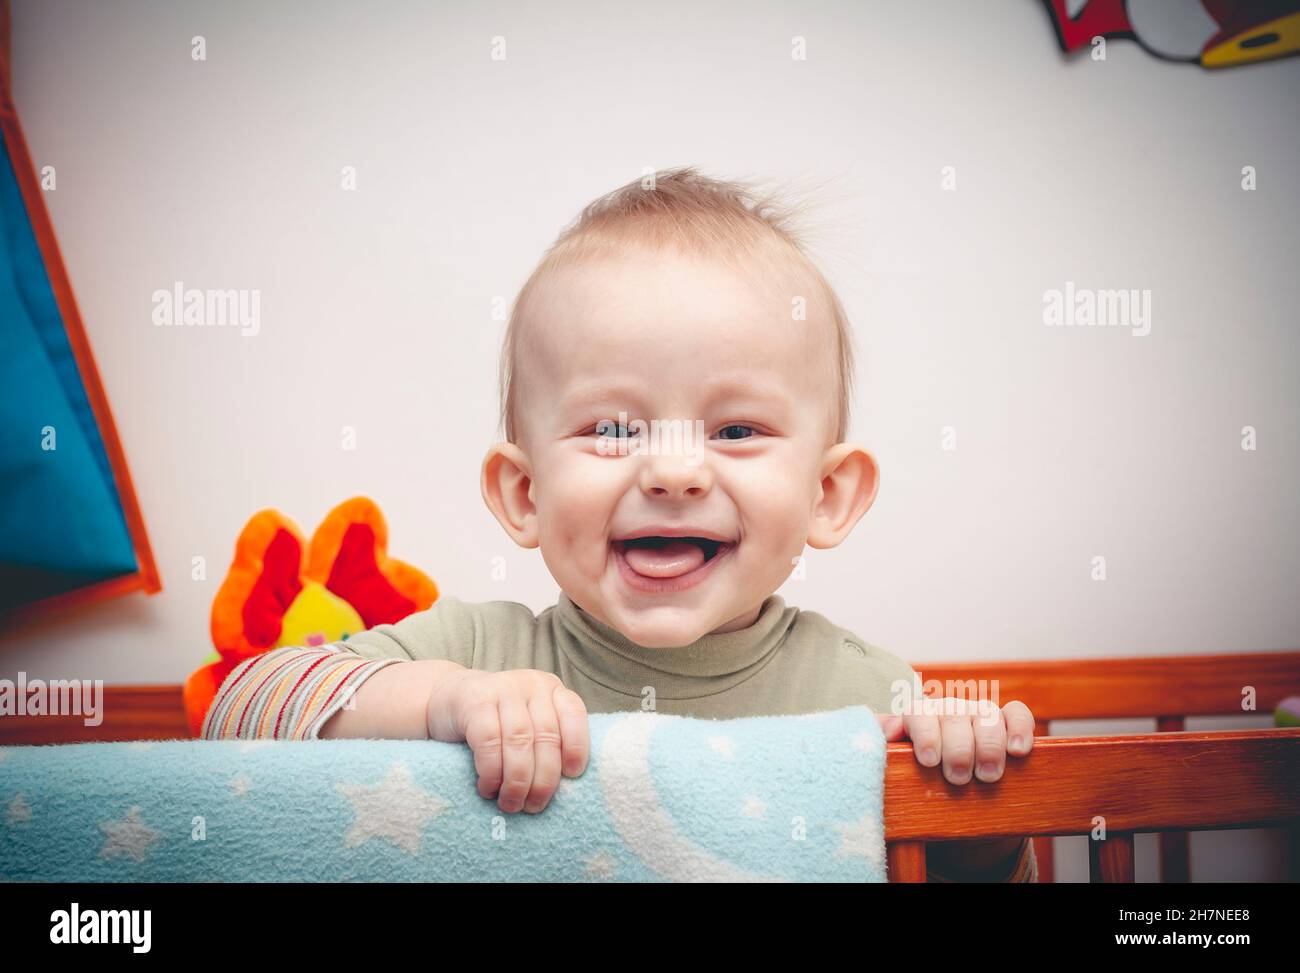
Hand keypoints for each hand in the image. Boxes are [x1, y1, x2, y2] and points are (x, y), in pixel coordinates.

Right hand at [426, 668, 589, 813]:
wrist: (446, 698)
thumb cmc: (496, 721)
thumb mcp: (527, 721)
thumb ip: (547, 741)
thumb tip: (567, 788)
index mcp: (551, 689)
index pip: (574, 715)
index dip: (577, 747)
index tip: (572, 776)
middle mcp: (531, 684)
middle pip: (547, 736)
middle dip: (544, 779)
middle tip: (533, 806)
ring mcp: (503, 688)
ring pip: (519, 741)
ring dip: (517, 781)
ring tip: (510, 803)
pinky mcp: (474, 700)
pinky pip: (488, 741)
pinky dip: (491, 771)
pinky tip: (488, 788)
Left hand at [878, 696, 1034, 783]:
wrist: (948, 787)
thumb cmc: (917, 772)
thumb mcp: (896, 761)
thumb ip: (884, 741)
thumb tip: (889, 729)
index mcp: (920, 716)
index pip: (919, 713)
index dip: (926, 734)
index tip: (929, 760)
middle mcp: (950, 711)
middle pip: (956, 717)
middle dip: (959, 749)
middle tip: (958, 778)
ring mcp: (979, 715)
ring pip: (987, 716)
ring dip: (989, 746)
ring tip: (987, 776)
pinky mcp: (1007, 725)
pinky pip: (1017, 714)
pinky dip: (1020, 728)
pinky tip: (1018, 750)